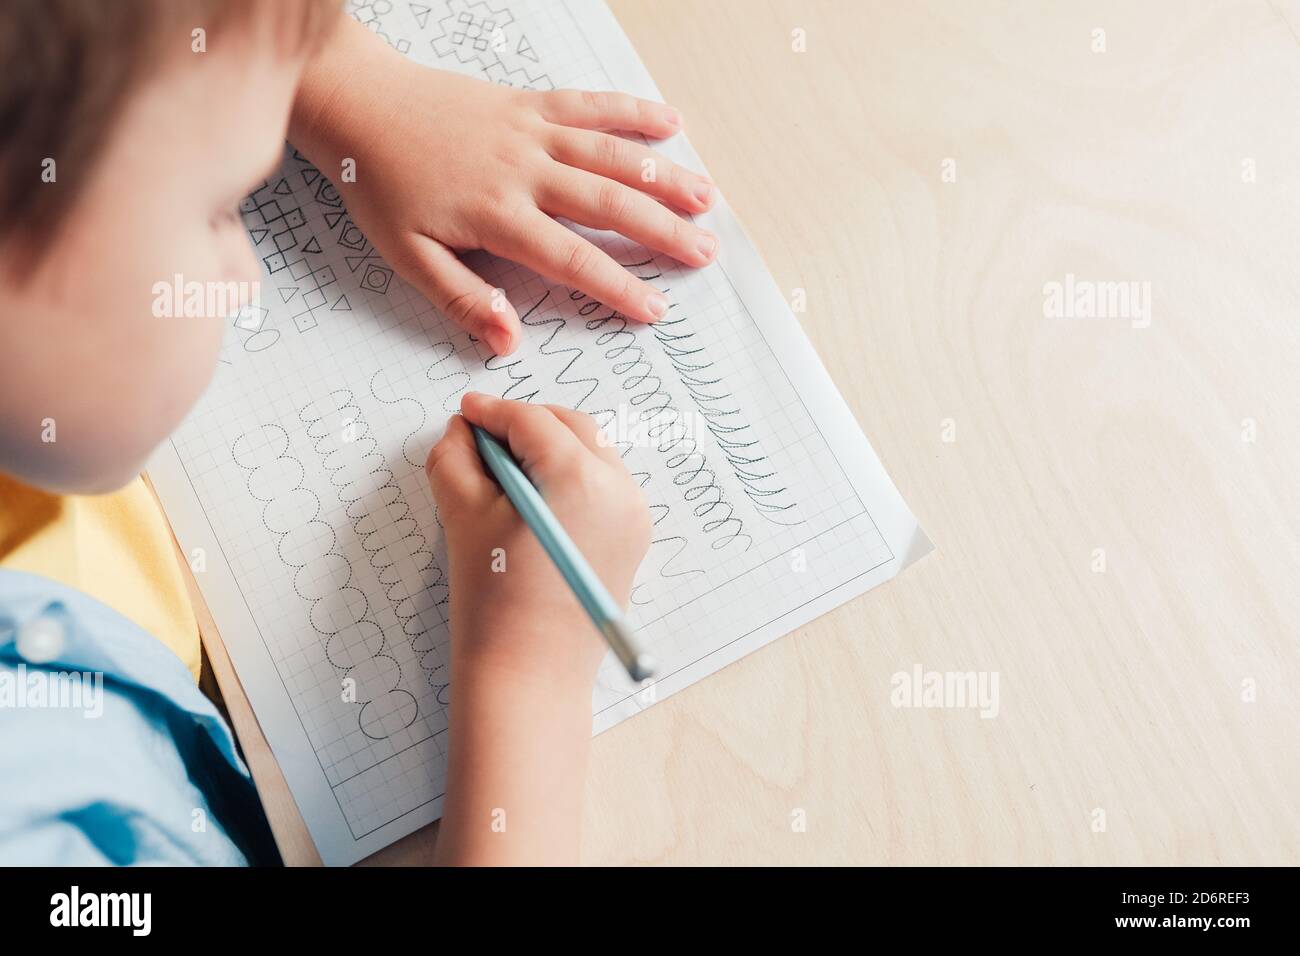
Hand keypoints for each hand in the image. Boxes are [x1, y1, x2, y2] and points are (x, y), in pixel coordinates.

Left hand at [291, 18, 718, 354]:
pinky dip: (632, 112)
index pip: (571, 260)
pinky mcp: (528, 103)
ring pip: (612, 155)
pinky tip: (669, 123)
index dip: (617, 286)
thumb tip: (507, 339)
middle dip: (664, 231)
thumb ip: (462, 298)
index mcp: (498, 216)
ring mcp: (531, 132)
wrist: (358, 106)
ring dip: (664, 176)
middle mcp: (525, 171)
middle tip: (705, 254)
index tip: (654, 309)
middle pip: (609, 205)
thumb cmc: (380, 185)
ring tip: (707, 199)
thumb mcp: (407, 256)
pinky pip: (590, 105)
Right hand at [425, 392, 651, 690]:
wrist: (529, 674)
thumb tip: (462, 429)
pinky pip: (604, 486)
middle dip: (526, 424)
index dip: (492, 412)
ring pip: (592, 453)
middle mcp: (619, 489)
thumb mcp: (462, 515)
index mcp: (579, 477)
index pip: (531, 421)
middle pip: (571, 427)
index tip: (465, 413)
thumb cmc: (494, 599)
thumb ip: (455, 457)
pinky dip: (571, 478)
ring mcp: (634, 515)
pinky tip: (535, 500)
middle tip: (483, 439)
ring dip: (551, 449)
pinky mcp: (635, 539)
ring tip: (506, 472)